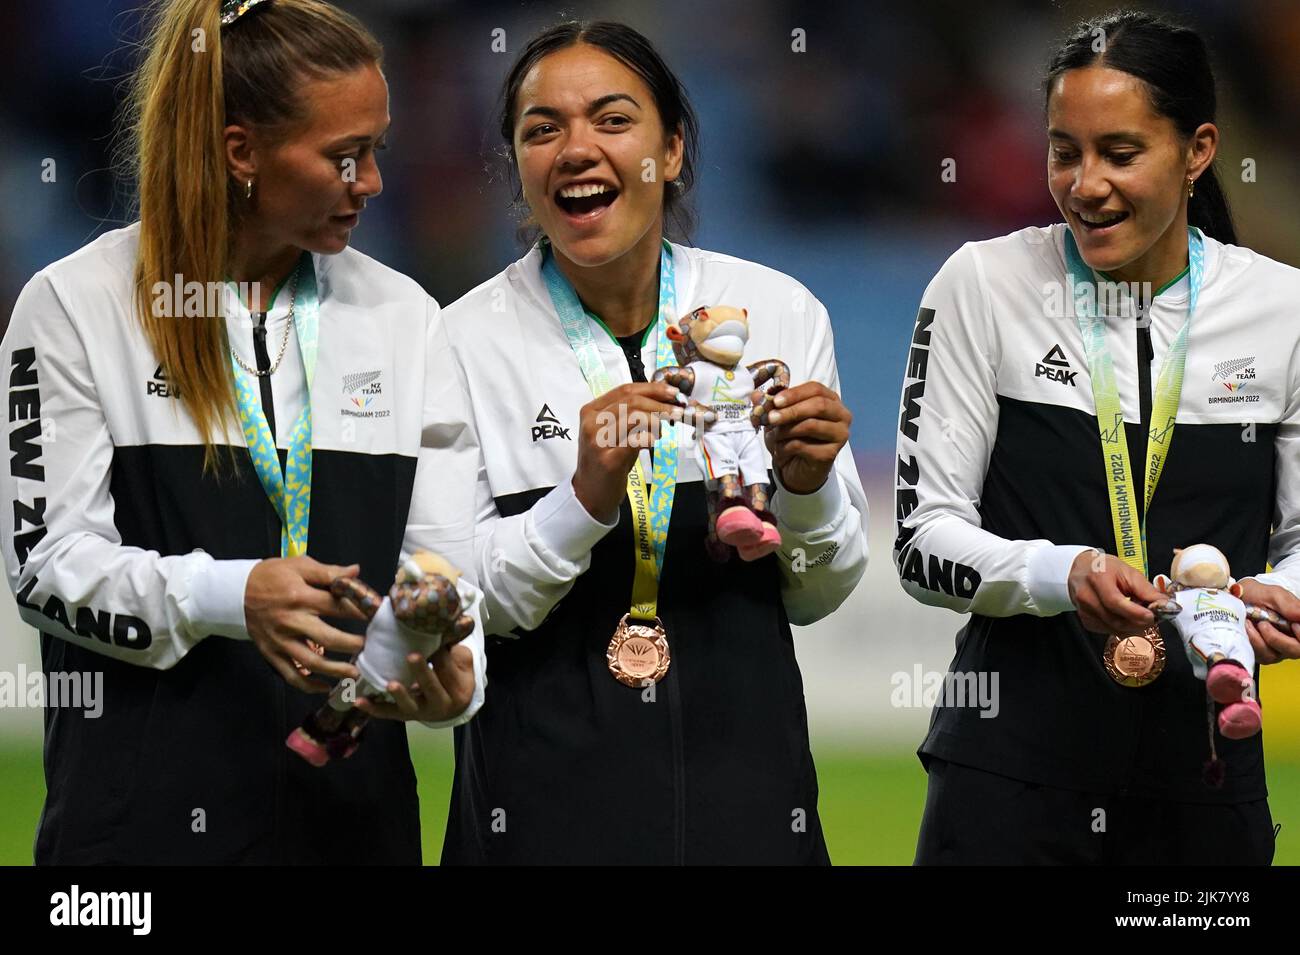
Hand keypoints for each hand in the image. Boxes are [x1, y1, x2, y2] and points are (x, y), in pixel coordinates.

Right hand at [244, 557, 369, 691]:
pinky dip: (307, 685)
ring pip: (311, 662)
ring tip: (354, 673)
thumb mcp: (298, 565)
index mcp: (301, 596)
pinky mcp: (271, 653)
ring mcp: (280, 640)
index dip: (359, 612)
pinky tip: (324, 687)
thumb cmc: (271, 576)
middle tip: (368, 647)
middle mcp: (291, 621)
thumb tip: (355, 572)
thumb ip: (328, 572)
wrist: (235, 591)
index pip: (337, 607)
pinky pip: (290, 674)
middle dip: (351, 644)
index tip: (375, 617)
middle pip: (328, 638)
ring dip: (335, 670)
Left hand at [353, 644, 474, 722]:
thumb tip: (440, 626)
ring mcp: (421, 712)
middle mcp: (441, 704)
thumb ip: (452, 648)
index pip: (448, 670)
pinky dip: (374, 708)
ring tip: (391, 684)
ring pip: (410, 705)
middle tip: (412, 656)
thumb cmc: (457, 678)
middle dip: (422, 672)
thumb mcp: (462, 663)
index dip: (440, 654)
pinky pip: (388, 713)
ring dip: (399, 694)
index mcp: (459, 691)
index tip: (432, 636)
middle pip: (432, 687)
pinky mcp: (405, 716)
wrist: (454, 707)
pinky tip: (360, 701)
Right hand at [571, 381, 685, 519]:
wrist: (589, 494)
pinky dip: (650, 437)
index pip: (625, 390)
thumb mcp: (614, 432)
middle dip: (661, 403)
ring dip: (658, 420)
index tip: (673, 393)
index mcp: (591, 411)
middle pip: (632, 401)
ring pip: (635, 417)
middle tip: (679, 411)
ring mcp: (598, 442)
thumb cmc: (606, 462)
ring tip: (666, 428)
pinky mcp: (609, 460)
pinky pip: (635, 440)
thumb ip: (630, 415)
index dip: (653, 389)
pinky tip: (655, 440)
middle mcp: (592, 423)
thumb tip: (664, 400)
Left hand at [761, 382, 851, 494]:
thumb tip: (757, 395)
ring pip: (811, 425)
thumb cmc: (790, 438)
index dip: (794, 393)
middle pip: (818, 405)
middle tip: (771, 417)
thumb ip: (771, 405)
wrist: (795, 468)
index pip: (816, 389)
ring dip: (786, 431)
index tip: (776, 401)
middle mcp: (841, 416)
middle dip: (791, 411)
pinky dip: (785, 447)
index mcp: (831, 400)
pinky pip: (803, 445)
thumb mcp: (779, 418)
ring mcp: (839, 435)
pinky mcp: (830, 454)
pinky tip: (779, 451)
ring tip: (773, 437)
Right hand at [1067, 549, 1163, 634]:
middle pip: (1115, 619)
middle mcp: (1086, 596)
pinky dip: (1122, 627)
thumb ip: (1146, 590)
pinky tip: (1126, 617)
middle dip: (1138, 622)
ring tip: (1141, 616)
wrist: (1082, 570)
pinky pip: (1108, 630)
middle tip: (1153, 618)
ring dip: (1132, 626)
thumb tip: (1166, 605)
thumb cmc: (1106, 568)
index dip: (1135, 612)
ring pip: (1113, 628)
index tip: (1153, 616)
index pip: (1114, 602)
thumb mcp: (1128, 572)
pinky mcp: (1085, 620)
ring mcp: (1083, 610)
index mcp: (1097, 579)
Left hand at [1238, 578, 1299, 663]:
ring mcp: (1275, 649)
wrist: (1235, 597)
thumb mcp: (1274, 595)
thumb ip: (1289, 605)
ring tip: (1249, 622)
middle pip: (1295, 651)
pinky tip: (1246, 628)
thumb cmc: (1258, 596)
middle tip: (1263, 624)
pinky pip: (1258, 655)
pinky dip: (1250, 641)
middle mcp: (1290, 640)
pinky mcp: (1259, 653)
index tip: (1293, 625)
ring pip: (1273, 655)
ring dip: (1259, 639)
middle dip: (1277, 639)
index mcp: (1298, 625)